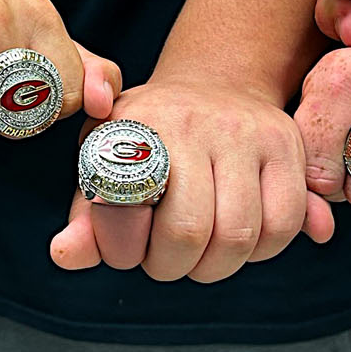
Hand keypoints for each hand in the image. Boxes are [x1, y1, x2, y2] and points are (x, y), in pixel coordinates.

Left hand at [50, 79, 333, 282]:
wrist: (210, 85)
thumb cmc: (147, 137)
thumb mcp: (105, 161)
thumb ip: (86, 212)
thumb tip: (63, 256)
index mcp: (139, 125)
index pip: (130, 214)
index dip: (127, 252)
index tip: (128, 251)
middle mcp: (194, 121)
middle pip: (189, 233)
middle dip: (173, 266)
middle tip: (166, 259)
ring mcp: (246, 130)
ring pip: (240, 236)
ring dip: (217, 265)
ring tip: (201, 253)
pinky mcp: (286, 144)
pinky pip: (284, 224)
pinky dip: (262, 250)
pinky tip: (241, 240)